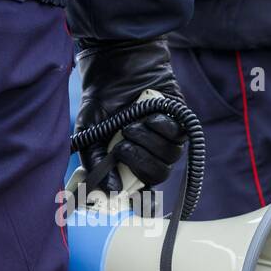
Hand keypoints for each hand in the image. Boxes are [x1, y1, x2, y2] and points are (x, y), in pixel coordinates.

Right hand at [75, 37, 185, 192]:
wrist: (115, 69)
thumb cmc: (101, 103)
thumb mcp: (90, 135)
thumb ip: (97, 164)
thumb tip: (112, 190)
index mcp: (131, 164)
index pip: (144, 193)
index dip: (143, 202)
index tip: (133, 200)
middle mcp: (151, 155)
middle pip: (158, 176)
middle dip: (139, 161)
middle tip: (122, 145)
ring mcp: (167, 140)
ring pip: (168, 156)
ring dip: (148, 141)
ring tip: (131, 124)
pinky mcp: (180, 122)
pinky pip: (176, 135)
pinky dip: (159, 126)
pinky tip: (147, 113)